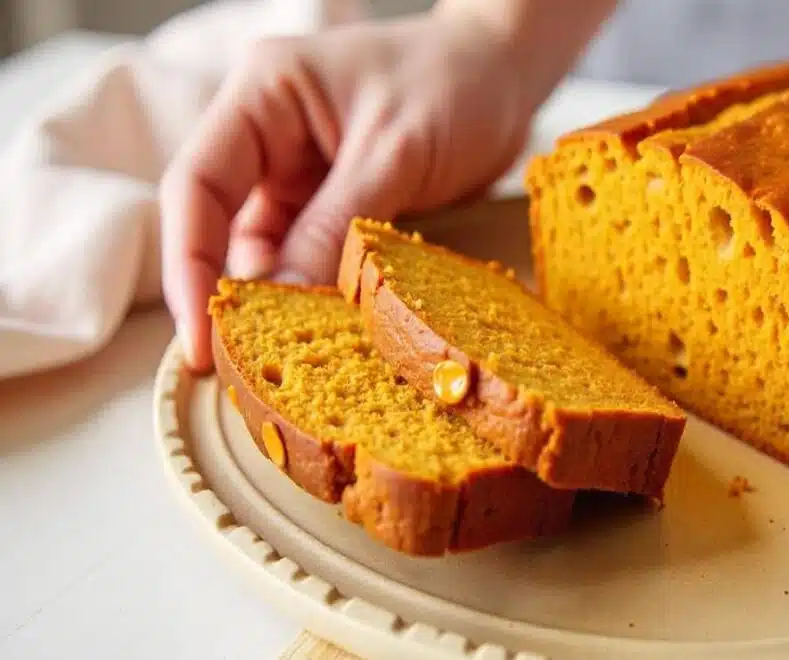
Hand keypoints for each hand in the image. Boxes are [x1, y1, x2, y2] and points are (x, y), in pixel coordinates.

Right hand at [160, 12, 536, 371]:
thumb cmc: (455, 84)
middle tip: (238, 365)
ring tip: (296, 355)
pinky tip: (333, 329)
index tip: (198, 341)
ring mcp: (301, 172)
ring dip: (281, 299)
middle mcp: (269, 135)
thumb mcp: (395, 152)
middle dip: (232, 293)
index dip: (188, 267)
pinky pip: (311, 256)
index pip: (197, 184)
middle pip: (220, 223)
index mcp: (262, 95)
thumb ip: (335, 225)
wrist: (508, 73)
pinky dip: (318, 292)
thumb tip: (283, 301)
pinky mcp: (336, 202)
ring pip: (269, 250)